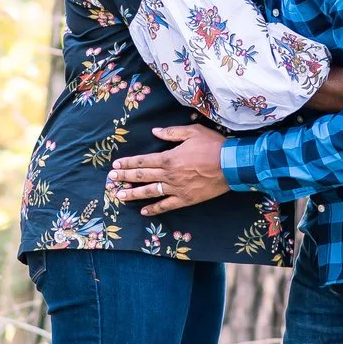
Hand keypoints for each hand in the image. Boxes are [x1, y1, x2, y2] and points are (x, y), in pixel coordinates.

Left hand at [106, 125, 229, 215]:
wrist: (231, 165)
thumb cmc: (213, 146)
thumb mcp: (192, 132)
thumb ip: (171, 132)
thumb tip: (154, 131)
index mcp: (169, 158)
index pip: (143, 161)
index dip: (128, 164)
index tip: (115, 166)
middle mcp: (169, 175)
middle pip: (142, 176)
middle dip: (124, 178)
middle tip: (110, 180)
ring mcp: (176, 189)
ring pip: (150, 192)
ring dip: (133, 194)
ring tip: (119, 195)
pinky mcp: (186, 199)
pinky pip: (166, 206)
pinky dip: (154, 209)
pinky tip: (143, 211)